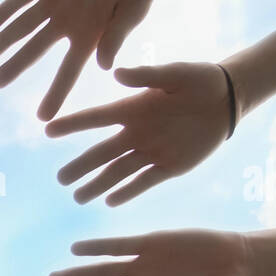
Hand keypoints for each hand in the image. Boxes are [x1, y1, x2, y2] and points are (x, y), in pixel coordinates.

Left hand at [0, 0, 165, 118]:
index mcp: (90, 35)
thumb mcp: (136, 7)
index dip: (56, 94)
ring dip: (3, 41)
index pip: (69, 71)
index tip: (43, 118)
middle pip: (35, 49)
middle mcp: (68, 22)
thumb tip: (104, 67)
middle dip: (15, 66)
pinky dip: (9, 6)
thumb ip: (117, 34)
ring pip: (23, 24)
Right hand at [47, 62, 231, 205]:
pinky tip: (109, 202)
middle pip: (102, 153)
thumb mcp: (177, 73)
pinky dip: (127, 192)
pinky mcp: (170, 166)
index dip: (72, 124)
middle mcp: (136, 132)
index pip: (96, 118)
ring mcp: (151, 151)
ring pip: (118, 172)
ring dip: (98, 185)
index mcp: (133, 108)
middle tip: (60, 179)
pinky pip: (144, 182)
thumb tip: (117, 74)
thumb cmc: (201, 79)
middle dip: (81, 166)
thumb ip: (148, 75)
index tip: (48, 129)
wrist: (228, 98)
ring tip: (78, 197)